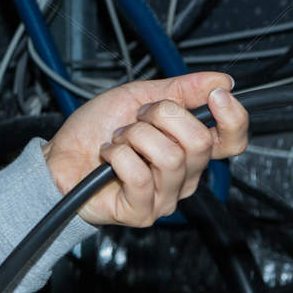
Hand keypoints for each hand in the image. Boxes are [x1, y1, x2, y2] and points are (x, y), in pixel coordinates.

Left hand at [42, 71, 249, 226]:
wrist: (59, 159)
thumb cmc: (95, 131)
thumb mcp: (138, 97)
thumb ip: (181, 89)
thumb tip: (222, 79)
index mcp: (190, 147)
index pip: (233, 140)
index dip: (233, 117)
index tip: (216, 95)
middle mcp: (184, 175)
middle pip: (200, 142)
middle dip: (162, 117)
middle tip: (135, 120)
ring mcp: (165, 196)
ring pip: (170, 157)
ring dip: (135, 137)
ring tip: (118, 140)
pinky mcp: (143, 212)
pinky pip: (141, 176)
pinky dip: (118, 156)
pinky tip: (108, 157)